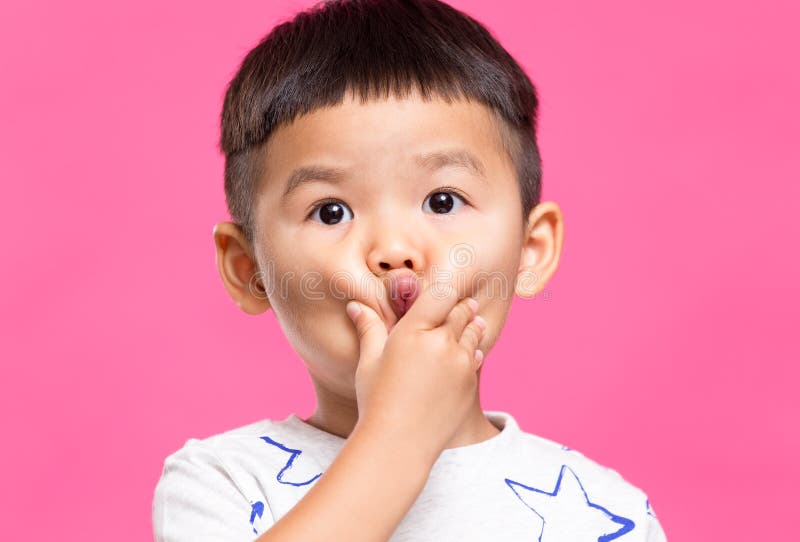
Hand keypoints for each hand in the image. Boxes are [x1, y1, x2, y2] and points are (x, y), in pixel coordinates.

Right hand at [345, 282, 485, 460]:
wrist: (400, 444)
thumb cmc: (377, 401)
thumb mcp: (369, 362)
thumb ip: (369, 328)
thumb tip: (356, 305)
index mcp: (414, 332)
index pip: (441, 294)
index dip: (441, 293)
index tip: (439, 296)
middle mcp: (441, 343)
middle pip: (461, 310)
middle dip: (460, 307)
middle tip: (461, 304)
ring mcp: (460, 363)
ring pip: (474, 331)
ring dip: (471, 325)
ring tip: (470, 321)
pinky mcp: (471, 382)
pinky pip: (476, 356)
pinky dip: (472, 351)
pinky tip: (465, 353)